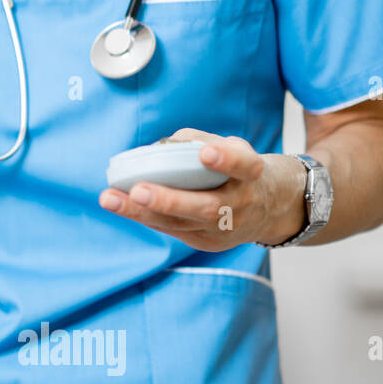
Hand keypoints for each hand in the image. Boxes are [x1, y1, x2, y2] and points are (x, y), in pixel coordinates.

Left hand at [98, 128, 307, 250]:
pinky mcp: (207, 242)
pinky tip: (119, 205)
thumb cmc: (240, 170)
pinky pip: (171, 229)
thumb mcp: (232, 147)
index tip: (205, 153)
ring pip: (180, 224)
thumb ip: (198, 141)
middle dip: (169, 200)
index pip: (243, 165)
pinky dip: (144, 216)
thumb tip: (158, 147)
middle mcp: (240, 205)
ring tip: (110, 199)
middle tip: (139, 190)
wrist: (271, 208)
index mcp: (252, 175)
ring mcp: (223, 229)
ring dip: (141, 212)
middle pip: (206, 207)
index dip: (225, 159)